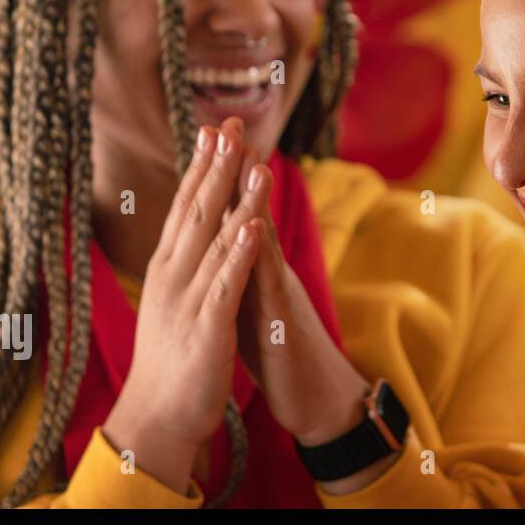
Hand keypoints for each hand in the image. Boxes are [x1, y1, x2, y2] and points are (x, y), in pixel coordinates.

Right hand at [104, 117, 267, 494]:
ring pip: (216, 242)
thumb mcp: (177, 300)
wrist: (157, 418)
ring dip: (237, 201)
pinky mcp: (206, 328)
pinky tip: (254, 228)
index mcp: (168, 268)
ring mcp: (188, 301)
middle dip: (217, 167)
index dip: (203, 165)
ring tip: (256, 164)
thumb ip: (187, 263)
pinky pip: (225, 285)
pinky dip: (239, 255)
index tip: (216, 126)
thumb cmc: (173, 358)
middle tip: (232, 123)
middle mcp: (173, 276)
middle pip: (197, 212)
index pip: (186, 206)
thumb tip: (194, 228)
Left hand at [232, 155, 368, 447]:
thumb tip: (224, 242)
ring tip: (252, 159)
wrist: (318, 399)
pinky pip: (273, 284)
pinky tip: (259, 229)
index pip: (233, 215)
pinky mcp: (285, 321)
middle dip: (237, 170)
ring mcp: (280, 293)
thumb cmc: (282, 355)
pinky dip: (264, 256)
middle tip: (227, 126)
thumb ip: (240, 272)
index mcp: (253, 270)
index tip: (206, 135)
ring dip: (258, 201)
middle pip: (250, 213)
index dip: (219, 177)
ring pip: (266, 239)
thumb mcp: (254, 305)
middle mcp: (268, 272)